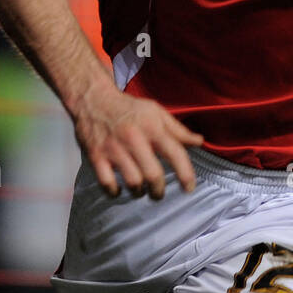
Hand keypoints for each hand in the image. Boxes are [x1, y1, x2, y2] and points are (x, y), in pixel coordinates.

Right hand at [72, 89, 204, 198]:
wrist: (93, 99)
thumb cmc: (129, 108)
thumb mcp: (156, 112)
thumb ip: (178, 130)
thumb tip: (199, 142)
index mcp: (152, 127)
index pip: (175, 153)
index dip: (186, 173)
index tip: (189, 188)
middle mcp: (134, 138)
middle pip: (153, 174)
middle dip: (159, 190)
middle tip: (158, 192)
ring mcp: (114, 148)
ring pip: (133, 182)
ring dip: (139, 192)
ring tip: (140, 189)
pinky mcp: (96, 155)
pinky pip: (107, 183)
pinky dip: (115, 192)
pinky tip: (119, 189)